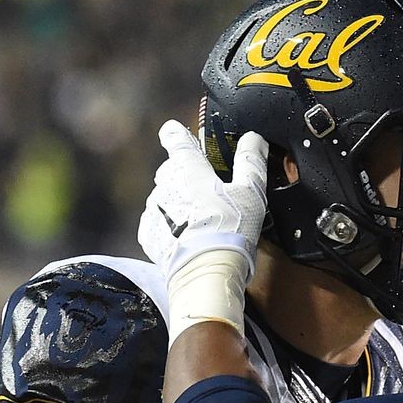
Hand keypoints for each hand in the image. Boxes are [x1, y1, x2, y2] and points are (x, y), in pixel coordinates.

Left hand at [138, 119, 268, 285]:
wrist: (205, 271)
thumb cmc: (230, 228)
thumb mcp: (250, 192)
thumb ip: (251, 162)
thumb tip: (254, 139)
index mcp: (190, 168)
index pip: (177, 139)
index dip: (176, 133)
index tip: (174, 130)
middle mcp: (165, 184)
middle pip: (171, 171)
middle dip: (184, 177)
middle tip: (205, 193)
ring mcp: (153, 209)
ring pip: (164, 198)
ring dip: (178, 204)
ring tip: (200, 223)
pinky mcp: (149, 234)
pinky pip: (157, 223)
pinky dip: (168, 227)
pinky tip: (185, 238)